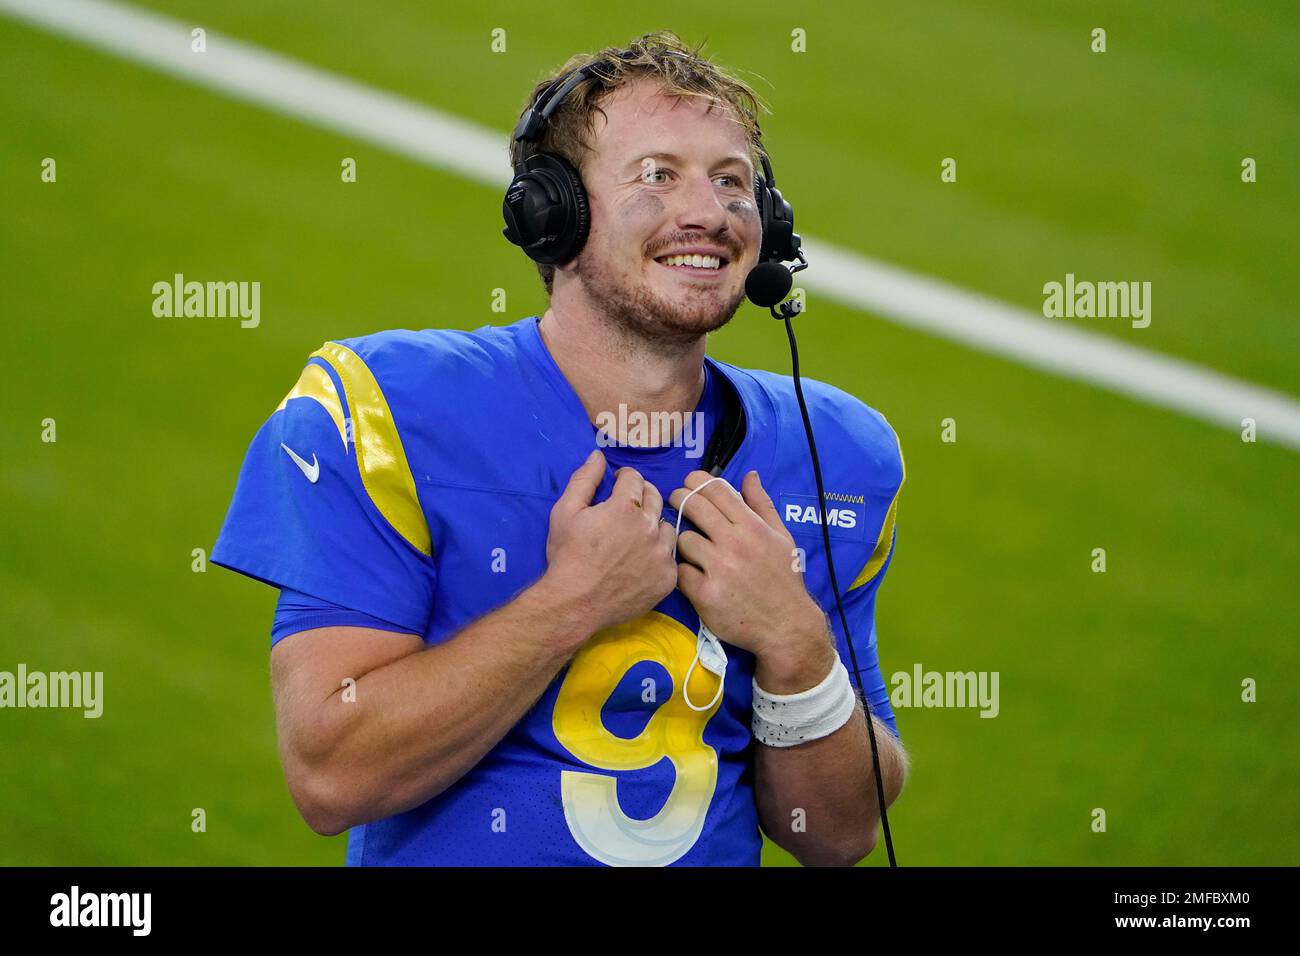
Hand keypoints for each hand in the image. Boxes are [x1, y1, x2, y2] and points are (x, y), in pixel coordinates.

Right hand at [542, 450, 678, 638]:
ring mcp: (662, 554)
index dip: (624, 479)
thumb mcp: (565, 512)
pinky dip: (659, 555)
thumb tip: (599, 456)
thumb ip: (584, 480)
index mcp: (625, 507)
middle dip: (641, 496)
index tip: (618, 485)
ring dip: (654, 526)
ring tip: (637, 537)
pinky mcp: (668, 578)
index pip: (634, 478)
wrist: (575, 603)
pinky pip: (670, 557)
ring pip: (667, 527)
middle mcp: (650, 527)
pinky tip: (642, 561)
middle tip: (627, 508)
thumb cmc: (567, 556)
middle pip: (654, 498)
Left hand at [670, 470, 829, 663]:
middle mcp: (734, 543)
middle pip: (692, 506)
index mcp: (751, 526)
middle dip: (679, 500)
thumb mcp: (782, 537)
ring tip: (692, 549)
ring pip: (683, 539)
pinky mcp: (705, 594)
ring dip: (684, 542)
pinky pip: (680, 572)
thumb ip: (762, 504)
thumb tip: (749, 475)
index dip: (695, 481)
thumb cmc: (784, 579)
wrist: (786, 626)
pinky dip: (684, 573)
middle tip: (676, 504)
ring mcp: (718, 569)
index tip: (688, 485)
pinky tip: (693, 575)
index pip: (714, 489)